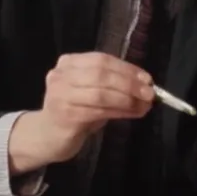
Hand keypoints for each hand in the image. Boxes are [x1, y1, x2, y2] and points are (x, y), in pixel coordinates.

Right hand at [23, 52, 154, 164]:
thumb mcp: (91, 91)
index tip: (147, 79)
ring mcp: (60, 95)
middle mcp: (60, 75)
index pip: (101, 60)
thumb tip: (144, 86)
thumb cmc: (74, 111)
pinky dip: (119, 112)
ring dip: (127, 100)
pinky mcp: (65, 115)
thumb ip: (112, 85)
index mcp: (68, 62)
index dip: (126, 68)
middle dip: (129, 84)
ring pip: (101, 94)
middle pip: (101, 74)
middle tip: (149, 94)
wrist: (47, 136)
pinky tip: (132, 114)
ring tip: (144, 106)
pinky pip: (98, 111)